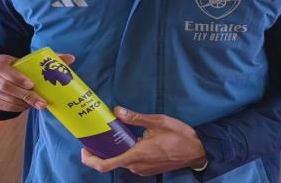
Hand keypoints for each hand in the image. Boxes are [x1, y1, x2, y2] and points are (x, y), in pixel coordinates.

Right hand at [0, 53, 74, 112]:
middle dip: (24, 95)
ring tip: (36, 105)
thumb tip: (72, 58)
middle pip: (4, 87)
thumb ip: (48, 60)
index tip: (32, 84)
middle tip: (41, 102)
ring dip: (22, 103)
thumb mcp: (27, 62)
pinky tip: (25, 107)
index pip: (3, 68)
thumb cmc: (17, 68)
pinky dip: (15, 108)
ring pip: (3, 99)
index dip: (16, 77)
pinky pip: (1, 107)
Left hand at [81, 107, 206, 175]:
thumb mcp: (157, 121)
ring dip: (116, 150)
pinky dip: (126, 152)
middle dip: (103, 150)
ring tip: (114, 133)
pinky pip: (132, 162)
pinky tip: (129, 139)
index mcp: (136, 155)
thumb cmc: (178, 135)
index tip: (84, 150)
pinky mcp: (148, 169)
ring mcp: (142, 170)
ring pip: (122, 161)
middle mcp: (136, 166)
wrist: (197, 151)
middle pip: (112, 162)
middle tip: (98, 134)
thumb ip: (135, 118)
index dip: (91, 160)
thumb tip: (116, 111)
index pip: (106, 165)